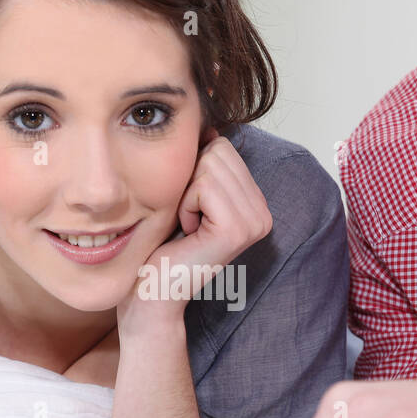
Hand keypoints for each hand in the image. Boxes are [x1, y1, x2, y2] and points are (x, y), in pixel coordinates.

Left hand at [117, 128, 271, 334]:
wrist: (152, 290)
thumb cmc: (162, 243)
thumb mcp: (188, 193)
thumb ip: (205, 162)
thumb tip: (210, 127)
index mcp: (257, 203)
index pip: (223, 147)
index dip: (193, 172)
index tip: (191, 211)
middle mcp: (264, 213)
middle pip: (218, 151)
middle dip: (190, 181)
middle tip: (188, 220)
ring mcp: (255, 222)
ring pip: (209, 165)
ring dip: (185, 195)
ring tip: (188, 227)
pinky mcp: (237, 230)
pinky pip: (201, 185)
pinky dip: (184, 205)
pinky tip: (188, 234)